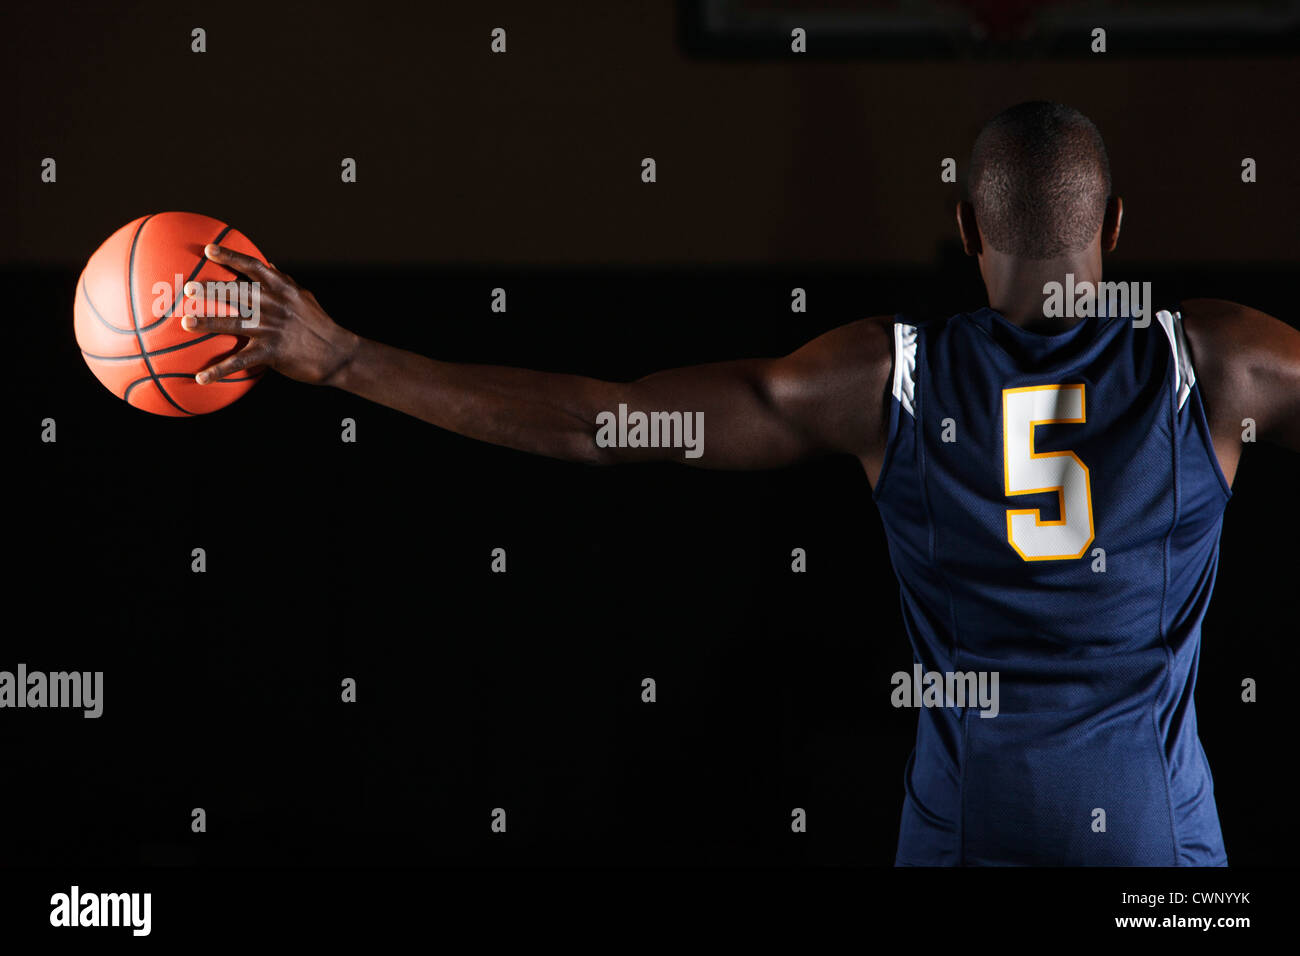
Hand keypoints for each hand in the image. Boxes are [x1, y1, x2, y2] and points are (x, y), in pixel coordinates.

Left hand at [182, 244, 358, 386]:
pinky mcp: (271, 353)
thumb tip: (268, 266)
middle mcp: (275, 306)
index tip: (209, 250)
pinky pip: (240, 362)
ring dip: (207, 322)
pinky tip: (201, 377)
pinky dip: (219, 370)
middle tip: (187, 288)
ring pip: (233, 323)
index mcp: (283, 289)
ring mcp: (272, 329)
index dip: (231, 257)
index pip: (254, 267)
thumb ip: (284, 283)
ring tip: (186, 322)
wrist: (338, 354)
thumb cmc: (320, 326)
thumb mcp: (305, 298)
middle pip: (236, 293)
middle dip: (211, 289)